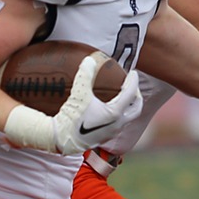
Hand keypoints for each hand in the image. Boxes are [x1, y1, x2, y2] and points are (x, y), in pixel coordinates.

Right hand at [2, 54, 143, 153]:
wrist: (60, 139)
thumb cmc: (71, 117)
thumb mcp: (78, 93)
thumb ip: (85, 75)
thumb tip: (89, 60)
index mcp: (115, 113)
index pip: (131, 93)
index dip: (133, 81)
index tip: (133, 73)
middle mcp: (117, 125)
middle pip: (136, 109)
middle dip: (137, 96)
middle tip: (131, 86)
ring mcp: (112, 133)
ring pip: (127, 118)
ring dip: (128, 107)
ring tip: (122, 96)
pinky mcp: (104, 138)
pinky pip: (118, 125)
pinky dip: (119, 114)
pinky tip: (109, 109)